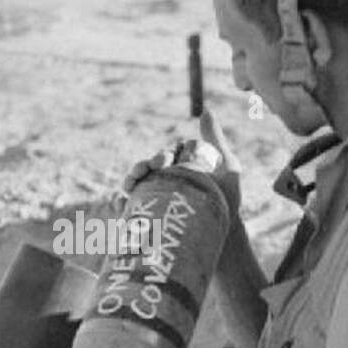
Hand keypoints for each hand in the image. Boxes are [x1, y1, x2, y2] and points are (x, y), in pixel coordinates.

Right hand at [118, 110, 241, 215]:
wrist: (223, 236)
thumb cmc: (226, 201)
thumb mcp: (227, 167)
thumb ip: (216, 141)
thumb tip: (206, 111)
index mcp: (179, 166)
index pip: (165, 156)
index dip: (161, 156)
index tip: (163, 160)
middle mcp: (165, 180)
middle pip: (146, 170)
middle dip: (140, 168)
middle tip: (142, 173)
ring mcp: (155, 198)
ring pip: (135, 186)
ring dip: (129, 182)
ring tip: (128, 187)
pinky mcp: (147, 216)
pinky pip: (129, 210)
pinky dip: (120, 205)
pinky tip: (119, 204)